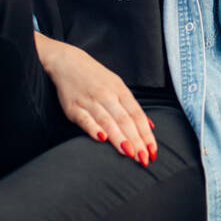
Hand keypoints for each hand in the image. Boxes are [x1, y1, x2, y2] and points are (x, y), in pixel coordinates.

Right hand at [35, 34, 157, 166]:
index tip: (152, 150)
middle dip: (136, 140)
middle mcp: (107, 96)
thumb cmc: (96, 77)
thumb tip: (150, 125)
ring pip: (107, 121)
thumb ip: (132, 107)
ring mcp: (90, 101)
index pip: (137, 115)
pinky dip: (93, 128)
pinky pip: (84, 119)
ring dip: (119, 137)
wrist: (67, 62)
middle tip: (144, 158)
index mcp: (120, 91)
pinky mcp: (73, 107)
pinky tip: (102, 138)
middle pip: (125, 120)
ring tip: (129, 152)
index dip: (145, 134)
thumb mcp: (117, 86)